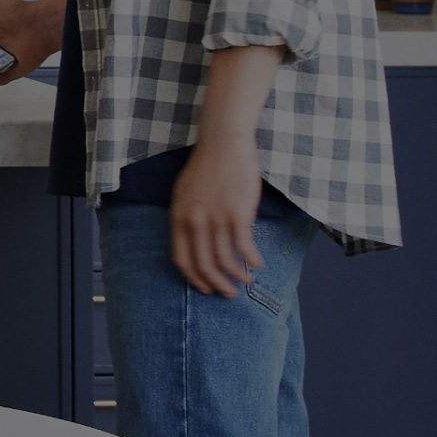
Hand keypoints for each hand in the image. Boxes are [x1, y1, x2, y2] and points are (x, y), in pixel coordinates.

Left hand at [166, 138, 267, 296]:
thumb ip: (187, 217)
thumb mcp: (184, 192)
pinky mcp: (238, 213)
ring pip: (224, 260)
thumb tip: (193, 239)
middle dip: (217, 285)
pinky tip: (258, 265)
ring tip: (247, 282)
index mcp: (179, 217)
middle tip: (228, 294)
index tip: (205, 288)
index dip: (194, 278)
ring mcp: (216, 218)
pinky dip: (252, 260)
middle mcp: (194, 221)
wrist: (223, 142)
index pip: (182, 259)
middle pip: (204, 265)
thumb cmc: (206, 165)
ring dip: (236, 277)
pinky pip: (244, 247)